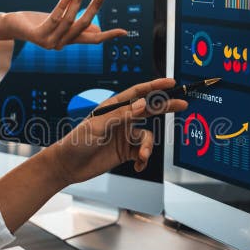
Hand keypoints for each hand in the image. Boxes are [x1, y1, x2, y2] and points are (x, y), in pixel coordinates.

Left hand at [0, 0, 126, 49]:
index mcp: (69, 41)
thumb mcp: (60, 23)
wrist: (13, 27)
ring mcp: (50, 42)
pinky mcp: (38, 36)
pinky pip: (54, 18)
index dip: (108, 36)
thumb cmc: (38, 22)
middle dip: (95, 7)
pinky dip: (62, 5)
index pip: (93, 40)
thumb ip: (75, 26)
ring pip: (68, 20)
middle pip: (83, 25)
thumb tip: (96, 31)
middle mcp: (61, 44)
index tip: (124, 32)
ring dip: (77, 1)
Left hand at [44, 78, 187, 184]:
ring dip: (147, 147)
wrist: (67, 166)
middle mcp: (122, 119)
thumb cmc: (77, 142)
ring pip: (147, 137)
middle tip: (182, 105)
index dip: (155, 86)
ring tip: (141, 157)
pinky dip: (143, 159)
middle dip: (165, 108)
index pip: (138, 93)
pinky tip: (138, 165)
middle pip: (149, 110)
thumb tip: (144, 104)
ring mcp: (124, 136)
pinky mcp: (124, 152)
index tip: (170, 83)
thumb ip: (122, 115)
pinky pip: (141, 153)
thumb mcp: (98, 126)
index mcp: (114, 107)